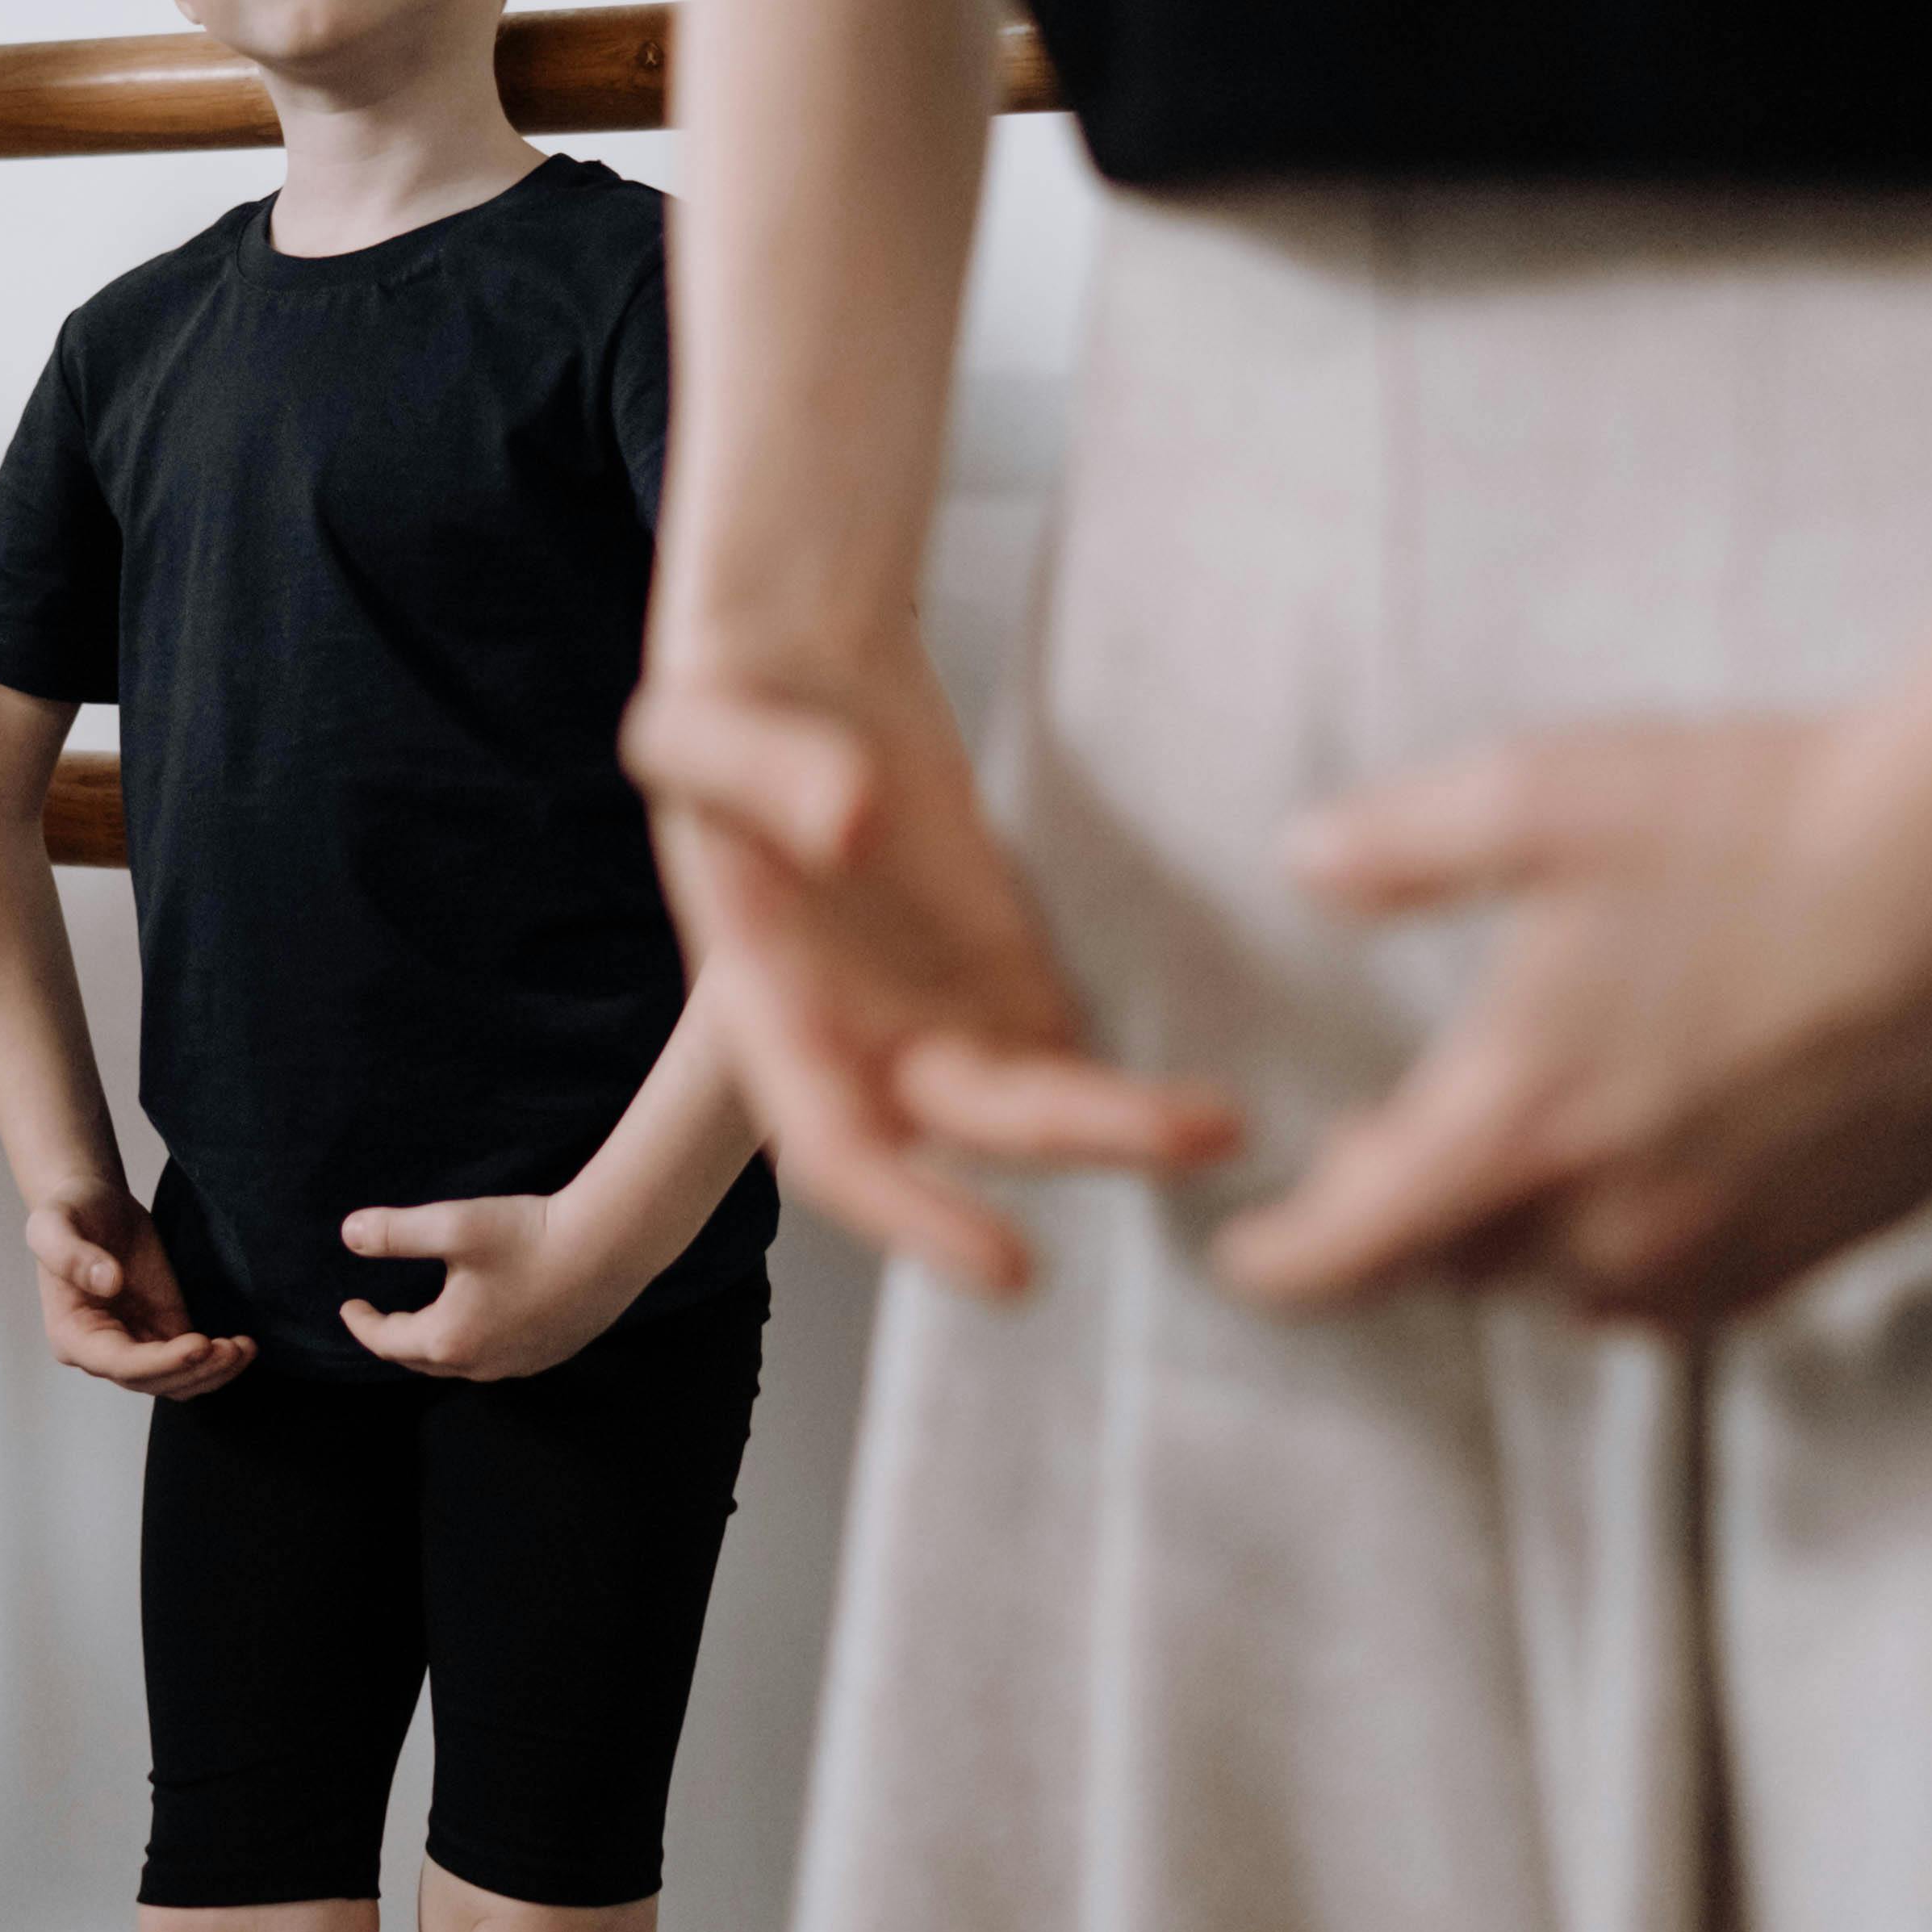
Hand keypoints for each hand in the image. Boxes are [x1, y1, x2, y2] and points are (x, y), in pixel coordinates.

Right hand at [25, 1182, 251, 1398]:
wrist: (96, 1202)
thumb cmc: (70, 1214)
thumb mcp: (53, 1225)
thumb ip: (71, 1254)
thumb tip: (108, 1281)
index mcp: (72, 1335)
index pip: (118, 1364)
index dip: (160, 1362)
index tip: (197, 1343)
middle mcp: (103, 1352)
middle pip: (152, 1381)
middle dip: (193, 1369)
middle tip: (231, 1347)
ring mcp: (136, 1346)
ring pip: (177, 1381)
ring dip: (212, 1372)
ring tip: (244, 1348)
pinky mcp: (164, 1332)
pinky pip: (192, 1363)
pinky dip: (218, 1362)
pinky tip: (243, 1347)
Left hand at [334, 1193, 643, 1381]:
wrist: (609, 1246)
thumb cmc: (528, 1235)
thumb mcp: (453, 1226)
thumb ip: (396, 1232)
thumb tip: (348, 1234)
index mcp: (449, 1339)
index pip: (387, 1342)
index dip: (362, 1324)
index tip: (349, 1306)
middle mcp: (482, 1365)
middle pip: (421, 1361)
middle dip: (394, 1340)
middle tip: (380, 1318)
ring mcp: (520, 1365)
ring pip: (461, 1365)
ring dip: (436, 1346)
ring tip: (426, 1322)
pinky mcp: (550, 1354)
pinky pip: (497, 1360)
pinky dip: (474, 1346)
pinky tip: (482, 1323)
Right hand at [624, 657, 1237, 1296]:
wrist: (797, 661)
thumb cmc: (727, 699)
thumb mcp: (704, 724)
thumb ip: (767, 774)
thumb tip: (852, 828)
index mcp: (769, 1010)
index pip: (837, 1149)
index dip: (916, 1218)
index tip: (1015, 1270)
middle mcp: (859, 1035)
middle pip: (978, 1124)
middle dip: (1086, 1137)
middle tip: (1205, 1129)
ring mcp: (939, 1004)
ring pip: (1040, 1094)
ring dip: (1125, 1115)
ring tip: (1227, 1114)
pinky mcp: (1003, 957)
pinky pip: (1072, 1036)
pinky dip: (1134, 1061)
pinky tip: (1224, 1063)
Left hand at [1210, 569, 1931, 1324]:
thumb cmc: (1766, 816)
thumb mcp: (1544, 794)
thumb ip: (1400, 845)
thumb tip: (1307, 860)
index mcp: (1524, 1115)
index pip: (1358, 1247)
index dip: (1285, 1260)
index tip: (1244, 1257)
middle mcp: (1624, 1210)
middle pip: (1464, 1271)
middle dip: (1406, 1228)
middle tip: (1383, 1165)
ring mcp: (1741, 1234)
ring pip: (1586, 1297)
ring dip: (1527, 1251)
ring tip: (1515, 1176)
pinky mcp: (1842, 1231)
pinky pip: (1706, 1297)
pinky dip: (1648, 1264)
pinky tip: (1654, 1192)